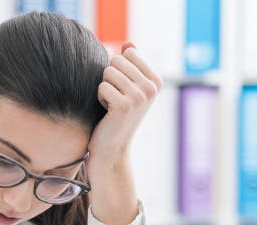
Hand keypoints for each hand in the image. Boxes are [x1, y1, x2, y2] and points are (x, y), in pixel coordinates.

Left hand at [89, 42, 163, 165]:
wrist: (113, 148)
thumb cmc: (118, 114)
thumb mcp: (129, 86)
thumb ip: (130, 63)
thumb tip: (128, 43)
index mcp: (157, 80)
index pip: (128, 52)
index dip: (119, 69)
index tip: (124, 89)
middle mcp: (152, 88)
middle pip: (117, 60)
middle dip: (110, 78)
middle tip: (116, 97)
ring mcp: (140, 97)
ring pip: (108, 72)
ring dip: (104, 88)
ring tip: (112, 104)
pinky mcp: (124, 106)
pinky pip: (102, 86)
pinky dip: (100, 98)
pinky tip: (108, 112)